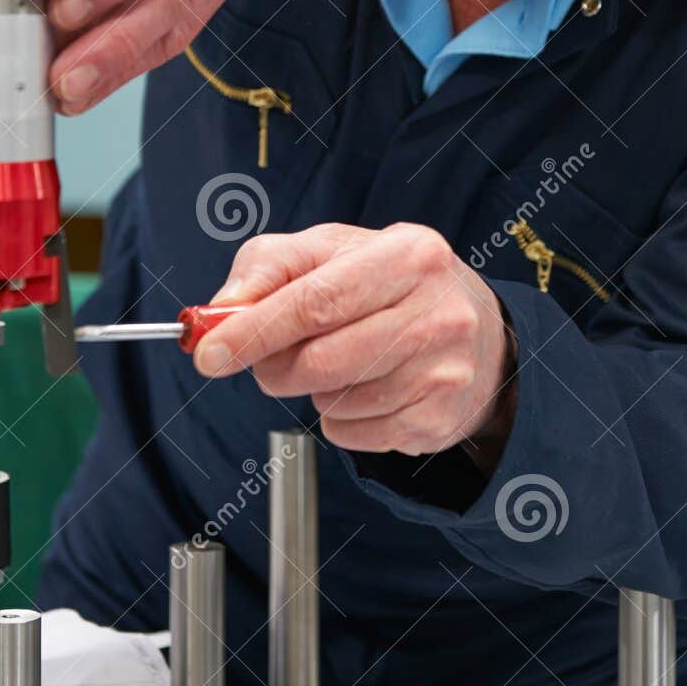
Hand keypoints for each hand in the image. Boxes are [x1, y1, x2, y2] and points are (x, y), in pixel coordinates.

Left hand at [192, 223, 515, 457]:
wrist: (476, 333)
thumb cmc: (387, 286)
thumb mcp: (331, 252)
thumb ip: (268, 268)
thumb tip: (222, 311)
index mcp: (406, 254)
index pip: (315, 299)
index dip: (255, 330)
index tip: (210, 353)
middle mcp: (436, 311)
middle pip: (320, 360)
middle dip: (274, 368)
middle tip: (268, 361)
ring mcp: (444, 369)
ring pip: (334, 400)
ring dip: (313, 390)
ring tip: (340, 362)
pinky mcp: (440, 417)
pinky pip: (353, 433)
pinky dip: (339, 418)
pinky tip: (365, 389)